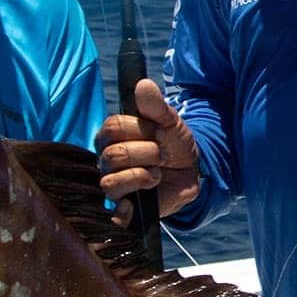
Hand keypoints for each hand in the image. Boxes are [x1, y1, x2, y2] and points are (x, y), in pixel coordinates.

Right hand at [96, 78, 199, 218]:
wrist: (191, 172)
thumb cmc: (174, 144)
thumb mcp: (171, 122)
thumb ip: (156, 105)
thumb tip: (143, 84)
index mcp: (112, 135)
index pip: (112, 128)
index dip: (140, 131)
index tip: (157, 133)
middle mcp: (105, 159)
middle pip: (114, 155)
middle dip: (148, 154)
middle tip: (161, 156)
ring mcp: (111, 183)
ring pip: (111, 182)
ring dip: (144, 176)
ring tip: (156, 175)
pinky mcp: (119, 208)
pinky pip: (110, 213)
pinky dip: (124, 210)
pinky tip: (138, 202)